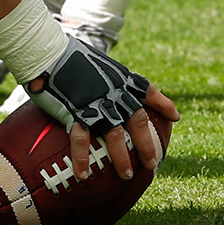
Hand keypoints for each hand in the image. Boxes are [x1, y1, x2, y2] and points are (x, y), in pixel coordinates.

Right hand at [26, 35, 173, 179]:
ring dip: (122, 158)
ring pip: (116, 136)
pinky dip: (82, 159)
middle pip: (138, 122)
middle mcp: (114, 91)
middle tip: (153, 163)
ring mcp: (96, 103)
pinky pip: (81, 140)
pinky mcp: (74, 111)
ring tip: (126, 175)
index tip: (175, 117)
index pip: (148, 92)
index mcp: (120, 78)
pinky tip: (83, 175)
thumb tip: (99, 81)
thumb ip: (102, 76)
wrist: (48, 49)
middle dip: (147, 144)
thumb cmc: (66, 52)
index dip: (164, 104)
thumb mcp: (94, 61)